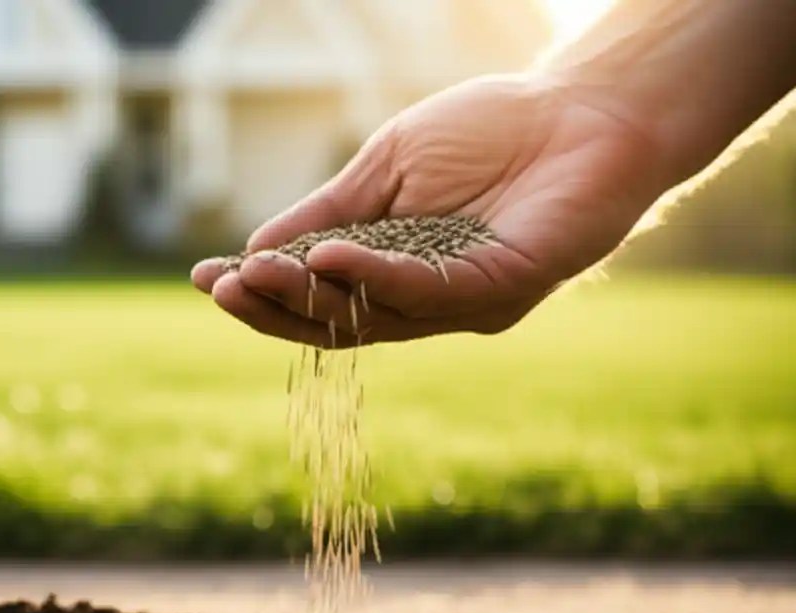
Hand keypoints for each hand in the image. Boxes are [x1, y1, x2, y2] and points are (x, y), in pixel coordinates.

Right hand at [190, 74, 669, 347]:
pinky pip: (431, 294)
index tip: (208, 279)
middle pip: (338, 321)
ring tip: (258, 275)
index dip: (264, 293)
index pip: (320, 296)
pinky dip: (377, 278)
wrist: (587, 108)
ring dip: (312, 297)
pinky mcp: (505, 287)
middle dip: (276, 307)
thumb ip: (330, 212)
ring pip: (375, 316)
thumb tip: (255, 247)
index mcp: (396, 268)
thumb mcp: (387, 169)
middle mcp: (428, 298)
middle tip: (224, 289)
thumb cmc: (491, 131)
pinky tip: (333, 259)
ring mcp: (466, 300)